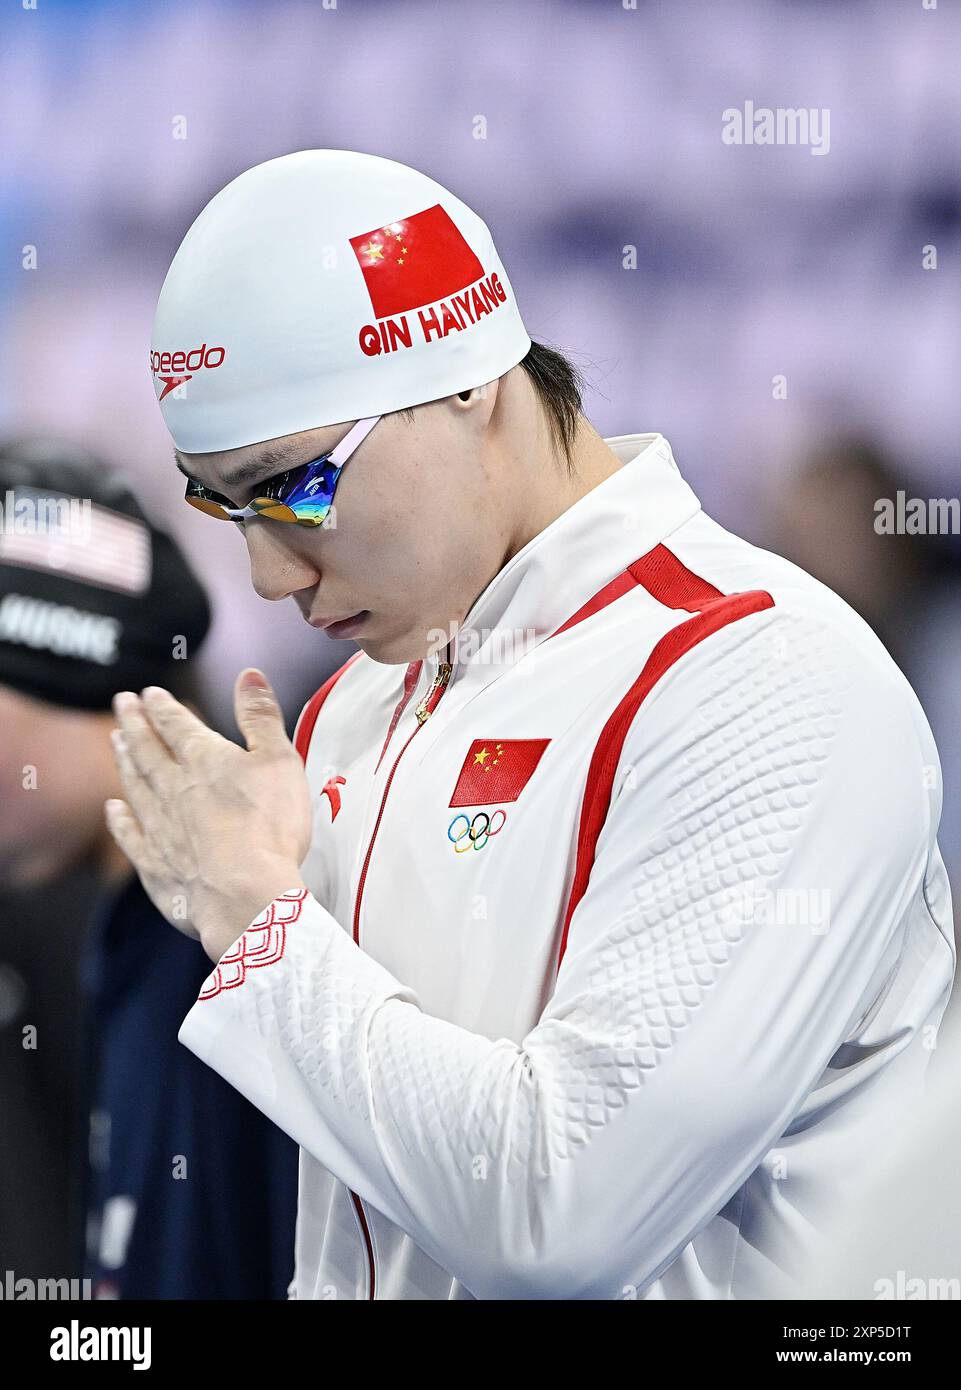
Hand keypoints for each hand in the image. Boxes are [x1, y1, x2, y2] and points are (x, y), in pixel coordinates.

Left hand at [105, 668, 310, 959]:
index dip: (163, 707)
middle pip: (148, 750)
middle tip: (122, 704)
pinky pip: (130, 836)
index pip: (177, 725)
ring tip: (115, 742)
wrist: (244, 894)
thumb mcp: (279, 761)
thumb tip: (248, 674)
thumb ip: (261, 716)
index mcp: (205, 760)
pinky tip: (113, 808)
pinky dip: (120, 820)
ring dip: (125, 762)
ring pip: (135, 786)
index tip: (148, 693)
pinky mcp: (156, 865)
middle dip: (135, 724)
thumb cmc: (269, 826)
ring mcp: (160, 828)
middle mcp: (173, 789)